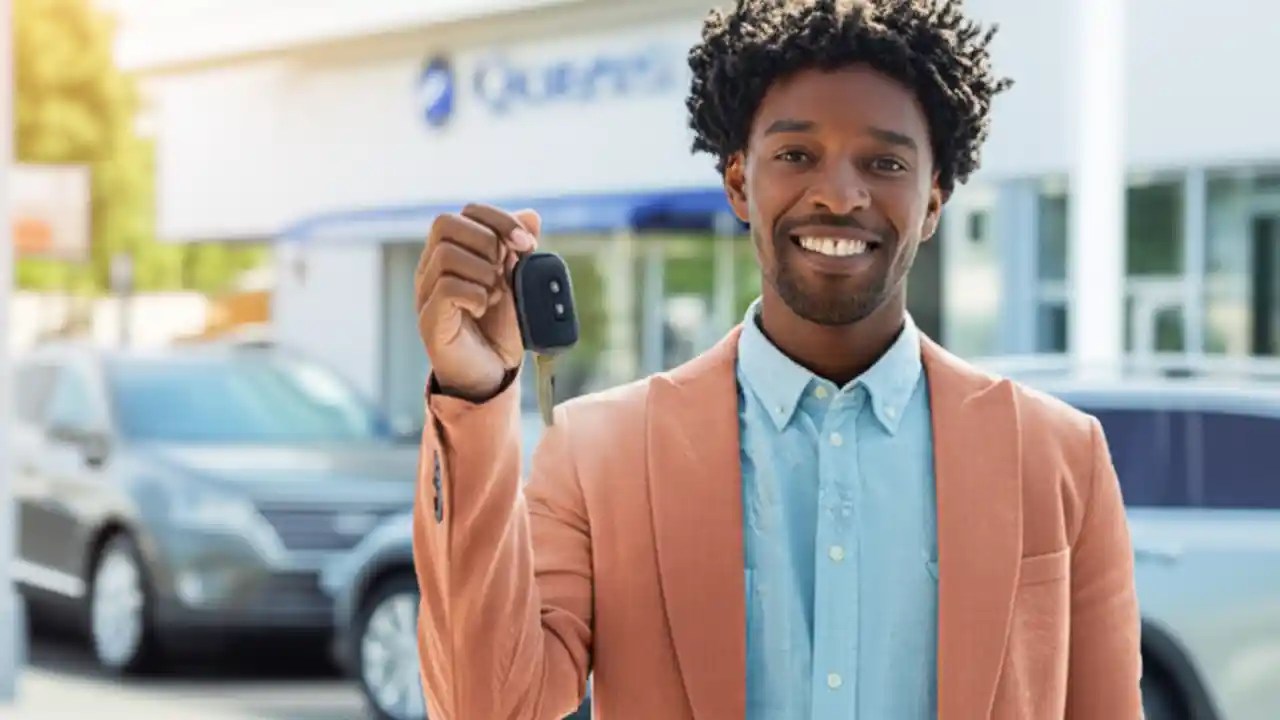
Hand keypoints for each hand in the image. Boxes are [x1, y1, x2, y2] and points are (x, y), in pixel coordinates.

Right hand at [416, 203, 539, 400]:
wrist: (492, 372)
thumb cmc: (499, 327)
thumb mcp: (518, 281)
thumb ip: (520, 249)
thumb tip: (531, 215)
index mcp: (453, 252)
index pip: (467, 212)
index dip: (499, 219)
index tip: (528, 243)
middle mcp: (432, 268)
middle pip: (445, 224)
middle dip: (487, 241)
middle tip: (505, 269)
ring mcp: (426, 293)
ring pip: (446, 255)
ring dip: (483, 272)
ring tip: (495, 295)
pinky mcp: (429, 320)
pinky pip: (446, 289)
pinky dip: (475, 295)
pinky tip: (483, 308)